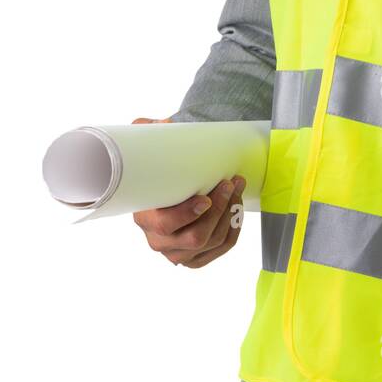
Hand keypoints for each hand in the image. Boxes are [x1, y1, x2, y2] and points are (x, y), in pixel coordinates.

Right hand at [130, 116, 246, 267]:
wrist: (166, 189)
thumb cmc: (159, 169)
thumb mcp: (149, 148)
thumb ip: (149, 133)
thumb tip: (163, 124)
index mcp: (144, 217)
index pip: (166, 225)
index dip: (187, 214)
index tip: (205, 197)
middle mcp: (158, 241)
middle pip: (195, 237)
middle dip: (219, 209)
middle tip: (230, 183)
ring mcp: (177, 252)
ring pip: (212, 242)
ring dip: (230, 215)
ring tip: (237, 189)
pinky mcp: (194, 257)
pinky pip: (220, 248)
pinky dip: (234, 229)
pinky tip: (236, 208)